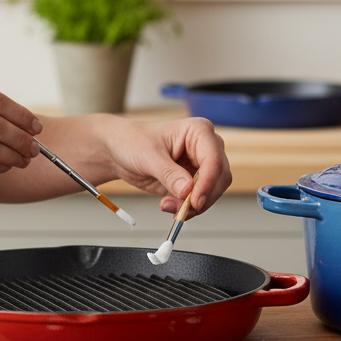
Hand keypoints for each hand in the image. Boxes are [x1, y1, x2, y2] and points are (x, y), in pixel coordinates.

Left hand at [87, 115, 230, 215]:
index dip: (208, 182)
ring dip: (193, 205)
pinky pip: (200, 199)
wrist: (121, 151)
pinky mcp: (194, 181)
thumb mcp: (149, 157)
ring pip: (212, 192)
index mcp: (199, 132)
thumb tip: (187, 191)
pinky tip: (170, 205)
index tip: (195, 200)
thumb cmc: (134, 142)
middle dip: (201, 197)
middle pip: (219, 178)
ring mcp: (201, 165)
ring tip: (167, 205)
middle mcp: (205, 148)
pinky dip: (188, 208)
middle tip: (181, 208)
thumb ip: (170, 174)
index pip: (214, 159)